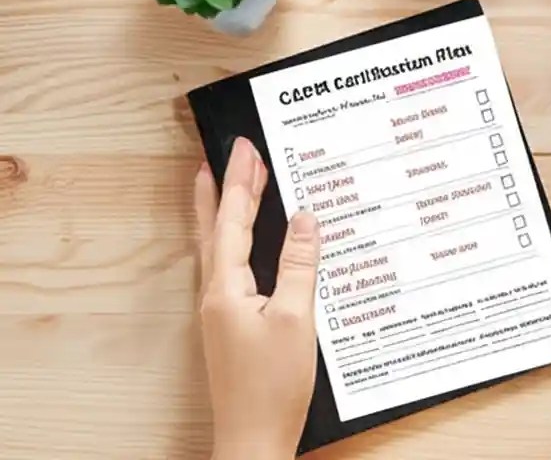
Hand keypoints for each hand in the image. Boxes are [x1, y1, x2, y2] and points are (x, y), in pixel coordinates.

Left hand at [195, 137, 320, 459]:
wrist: (254, 440)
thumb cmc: (273, 387)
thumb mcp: (296, 320)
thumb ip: (301, 266)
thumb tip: (308, 220)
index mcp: (226, 289)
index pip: (234, 222)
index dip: (241, 183)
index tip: (245, 148)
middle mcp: (216, 296)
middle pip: (216, 230)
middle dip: (223, 190)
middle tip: (224, 155)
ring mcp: (222, 312)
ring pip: (220, 249)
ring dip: (224, 213)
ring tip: (222, 185)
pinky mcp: (233, 326)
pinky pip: (231, 270)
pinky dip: (236, 243)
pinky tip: (248, 244)